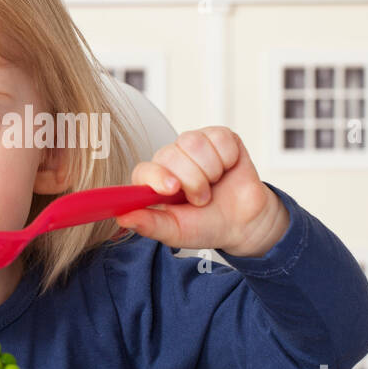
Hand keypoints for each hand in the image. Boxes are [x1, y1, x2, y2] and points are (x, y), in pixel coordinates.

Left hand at [115, 127, 286, 256]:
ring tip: (214, 184)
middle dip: (194, 182)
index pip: (144, 170)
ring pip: (194, 144)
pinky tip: (227, 169)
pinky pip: (219, 139)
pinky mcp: (217, 136)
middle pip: (171, 154)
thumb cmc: (206, 225)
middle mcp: (170, 159)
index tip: (173, 189)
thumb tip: (123, 219)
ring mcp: (192, 145)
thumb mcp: (177, 232)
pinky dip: (228, 159)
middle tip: (202, 198)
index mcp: (154, 181)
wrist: (244, 221)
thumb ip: (151, 225)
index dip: (158, 176)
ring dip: (211, 171)